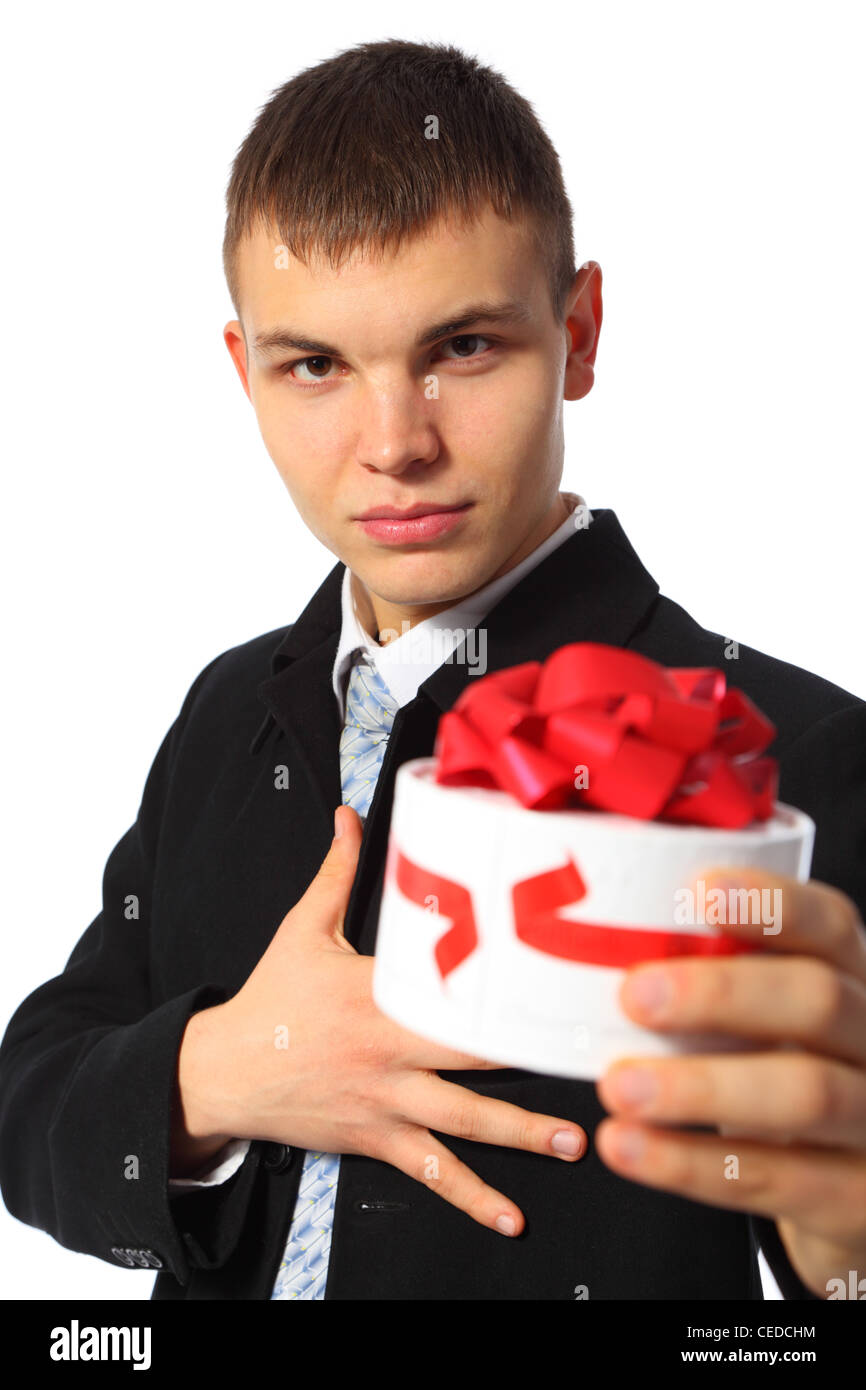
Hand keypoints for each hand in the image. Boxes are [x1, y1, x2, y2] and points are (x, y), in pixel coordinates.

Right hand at [190, 804, 586, 1236]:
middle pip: (474, 1054)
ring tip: (575, 1142)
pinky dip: (471, 1197)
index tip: (554, 984)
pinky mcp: (377, 1138)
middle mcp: (389, 1048)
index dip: (503, 987)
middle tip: (594, 1063)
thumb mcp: (302, 929)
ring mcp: (387, 1100)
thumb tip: (348, 812)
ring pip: (465, 1121)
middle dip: (533, 1061)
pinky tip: (509, 1217)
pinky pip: (431, 1172)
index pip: (451, 986)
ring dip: (522, 1134)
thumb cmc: (270, 998)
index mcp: (378, 992)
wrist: (222, 1072)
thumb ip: (337, 872)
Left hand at [594, 866, 865, 1297]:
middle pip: (819, 1000)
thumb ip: (709, 977)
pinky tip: (631, 1146)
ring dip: (701, 1088)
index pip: (828, 923)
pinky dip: (692, 1165)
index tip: (700, 892)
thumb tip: (589, 945)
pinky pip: (780, 1178)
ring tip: (618, 1087)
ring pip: (807, 1093)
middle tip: (635, 996)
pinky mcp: (857, 1194)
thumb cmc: (780, 1067)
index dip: (771, 905)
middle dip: (722, 993)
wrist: (846, 1179)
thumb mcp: (765, 1012)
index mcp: (851, 974)